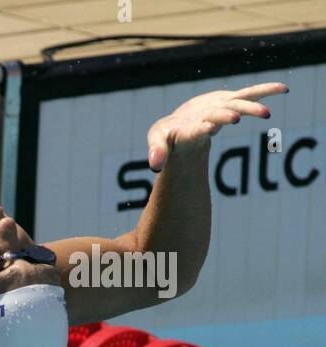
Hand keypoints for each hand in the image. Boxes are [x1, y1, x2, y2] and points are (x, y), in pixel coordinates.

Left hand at [147, 82, 287, 171]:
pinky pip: (250, 95)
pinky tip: (283, 88)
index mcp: (188, 125)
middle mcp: (205, 112)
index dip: (202, 126)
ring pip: (236, 103)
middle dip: (225, 115)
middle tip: (236, 118)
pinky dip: (264, 90)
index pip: (195, 127)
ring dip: (250, 107)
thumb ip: (157, 152)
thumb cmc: (168, 134)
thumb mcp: (158, 142)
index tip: (209, 127)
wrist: (181, 121)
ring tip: (266, 113)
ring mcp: (218, 105)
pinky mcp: (230, 102)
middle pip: (217, 113)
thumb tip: (154, 167)